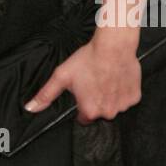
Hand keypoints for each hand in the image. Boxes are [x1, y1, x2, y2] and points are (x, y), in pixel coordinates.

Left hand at [23, 39, 141, 124]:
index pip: (83, 118)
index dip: (81, 105)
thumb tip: (31, 108)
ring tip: (105, 78)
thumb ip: (46, 95)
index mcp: (90, 110)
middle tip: (93, 83)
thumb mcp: (61, 76)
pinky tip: (116, 78)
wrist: (113, 46)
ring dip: (110, 96)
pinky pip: (126, 98)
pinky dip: (122, 91)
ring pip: (113, 105)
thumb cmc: (88, 60)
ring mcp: (123, 105)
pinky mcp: (134, 97)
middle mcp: (107, 112)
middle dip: (96, 101)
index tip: (82, 93)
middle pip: (99, 112)